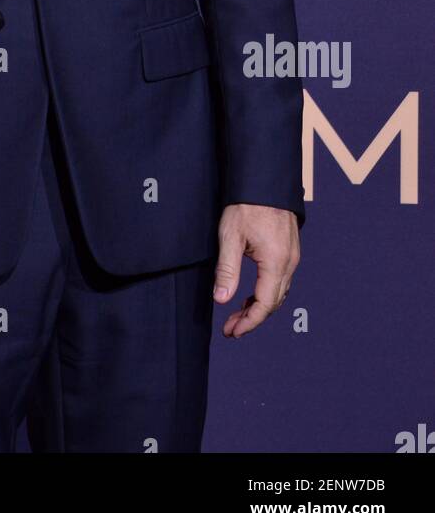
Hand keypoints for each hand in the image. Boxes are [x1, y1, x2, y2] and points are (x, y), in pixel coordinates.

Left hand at [213, 203, 299, 338]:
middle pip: (273, 302)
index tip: (232, 332)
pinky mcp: (289, 250)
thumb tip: (221, 300)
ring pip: (278, 292)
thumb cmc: (246, 205)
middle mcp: (289, 262)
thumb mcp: (230, 237)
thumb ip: (227, 270)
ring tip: (237, 314)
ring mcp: (292, 256)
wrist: (265, 180)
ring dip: (259, 306)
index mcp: (275, 262)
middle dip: (252, 318)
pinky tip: (251, 294)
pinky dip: (266, 292)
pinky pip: (281, 280)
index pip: (264, 304)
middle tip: (230, 327)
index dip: (249, 323)